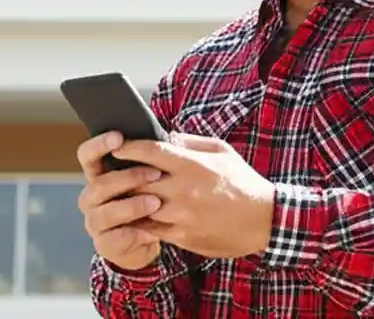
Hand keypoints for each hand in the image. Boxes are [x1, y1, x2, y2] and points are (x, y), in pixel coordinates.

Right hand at [76, 131, 166, 270]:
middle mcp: (91, 196)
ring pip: (107, 211)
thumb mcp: (146, 178)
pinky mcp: (104, 244)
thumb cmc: (146, 200)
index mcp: (98, 175)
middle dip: (129, 177)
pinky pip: (117, 237)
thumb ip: (148, 158)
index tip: (118, 137)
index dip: (99, 144)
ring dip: (132, 205)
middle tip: (156, 173)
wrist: (144, 241)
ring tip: (156, 202)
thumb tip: (167, 136)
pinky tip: (151, 230)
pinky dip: (136, 232)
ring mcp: (94, 221)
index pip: (87, 155)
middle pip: (100, 183)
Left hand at [112, 133, 274, 258]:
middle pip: (138, 181)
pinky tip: (135, 215)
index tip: (116, 145)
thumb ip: (191, 142)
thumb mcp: (221, 151)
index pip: (151, 151)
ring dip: (127, 201)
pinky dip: (140, 221)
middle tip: (110, 171)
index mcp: (192, 165)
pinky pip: (151, 229)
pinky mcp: (183, 236)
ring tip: (117, 195)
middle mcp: (183, 190)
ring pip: (140, 207)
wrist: (263, 220)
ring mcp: (182, 216)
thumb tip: (166, 135)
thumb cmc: (242, 181)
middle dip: (122, 176)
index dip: (128, 147)